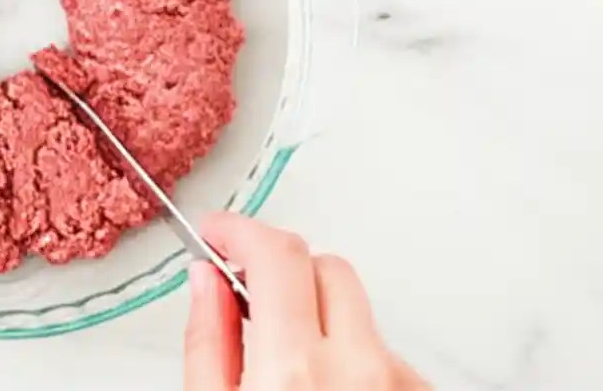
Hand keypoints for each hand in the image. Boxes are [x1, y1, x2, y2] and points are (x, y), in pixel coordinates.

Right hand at [183, 213, 430, 389]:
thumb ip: (208, 342)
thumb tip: (207, 280)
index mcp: (292, 369)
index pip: (275, 254)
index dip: (239, 230)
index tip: (219, 232)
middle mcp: (358, 367)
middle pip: (325, 267)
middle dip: (284, 272)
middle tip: (253, 297)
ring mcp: (399, 380)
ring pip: (359, 308)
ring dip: (324, 318)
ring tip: (300, 368)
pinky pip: (387, 347)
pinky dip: (357, 354)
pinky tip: (334, 387)